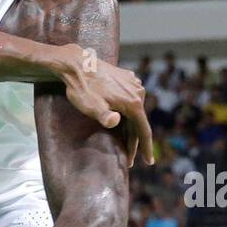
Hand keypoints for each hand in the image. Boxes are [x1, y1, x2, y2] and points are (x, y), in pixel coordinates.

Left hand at [58, 46, 153, 166]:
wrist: (76, 64)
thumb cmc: (83, 89)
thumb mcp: (91, 107)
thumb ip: (104, 116)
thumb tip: (115, 121)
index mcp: (133, 102)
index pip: (143, 131)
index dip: (146, 148)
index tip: (149, 162)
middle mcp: (138, 92)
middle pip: (139, 122)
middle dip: (134, 142)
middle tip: (129, 160)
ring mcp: (133, 84)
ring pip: (135, 111)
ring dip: (130, 128)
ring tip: (125, 143)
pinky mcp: (127, 78)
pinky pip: (130, 100)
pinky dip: (127, 114)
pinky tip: (123, 121)